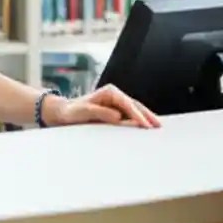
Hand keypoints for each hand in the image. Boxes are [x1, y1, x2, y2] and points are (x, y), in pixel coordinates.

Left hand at [45, 84, 160, 128]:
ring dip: (146, 118)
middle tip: (158, 126)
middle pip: (136, 105)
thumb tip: (118, 116)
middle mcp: (115, 95)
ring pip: (136, 110)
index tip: (145, 125)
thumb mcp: (84, 112)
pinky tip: (146, 129)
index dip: (138, 115)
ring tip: (157, 128)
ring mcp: (117, 103)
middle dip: (147, 115)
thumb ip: (101, 113)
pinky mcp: (116, 111)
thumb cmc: (72, 112)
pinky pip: (130, 116)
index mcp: (110, 92)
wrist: (64, 113)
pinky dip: (139, 122)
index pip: (128, 104)